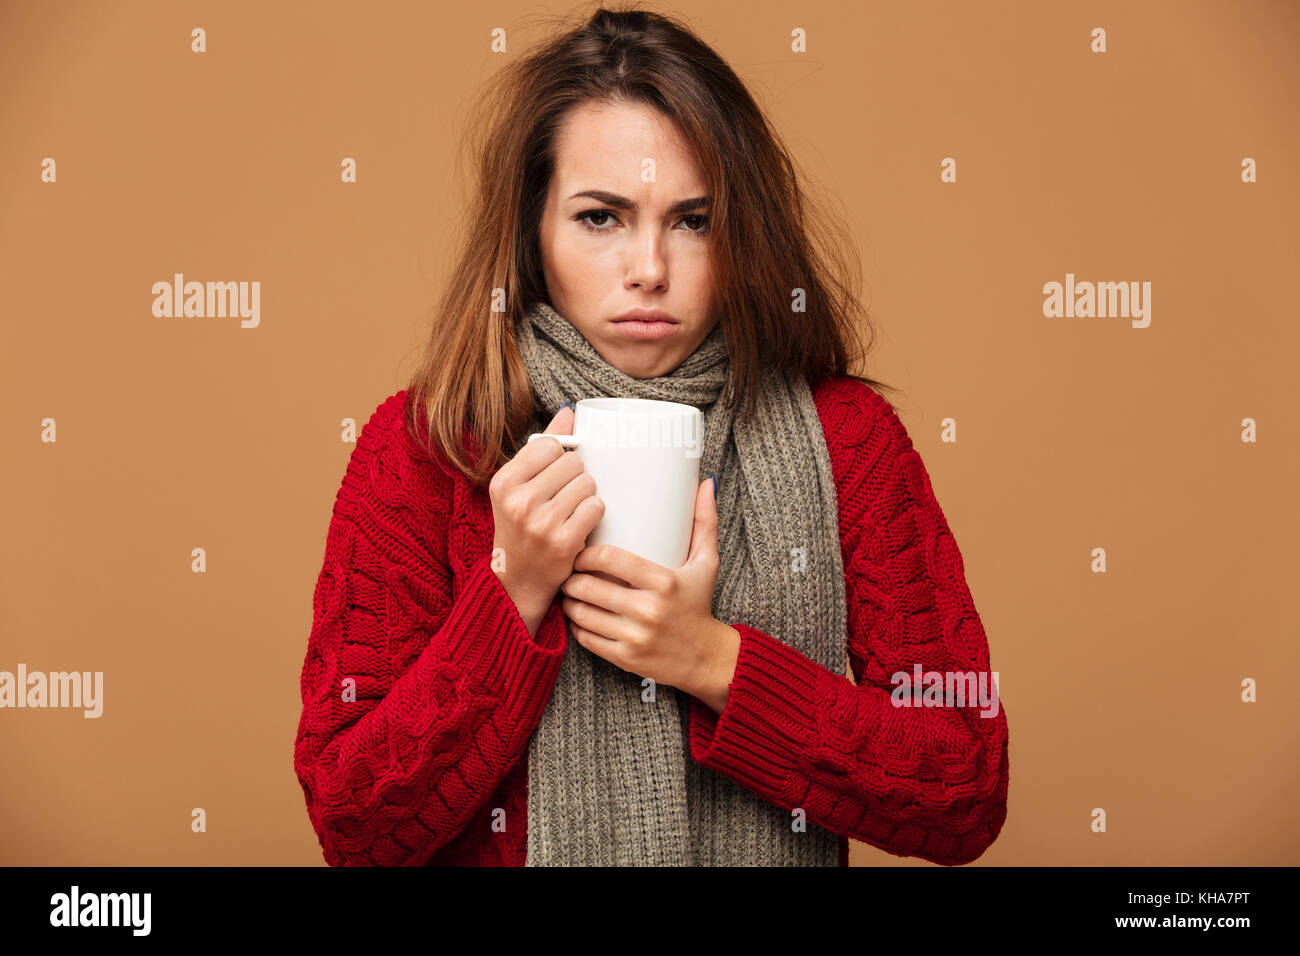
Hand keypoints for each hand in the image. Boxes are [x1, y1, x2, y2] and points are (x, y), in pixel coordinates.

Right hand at [488, 404, 604, 637]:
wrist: (518, 581)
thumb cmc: (521, 527)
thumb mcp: (518, 487)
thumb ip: (541, 448)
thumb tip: (569, 411)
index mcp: (503, 482)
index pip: (550, 446)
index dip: (559, 458)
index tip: (553, 475)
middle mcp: (518, 501)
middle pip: (573, 462)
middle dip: (575, 477)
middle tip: (563, 498)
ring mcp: (541, 523)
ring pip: (588, 483)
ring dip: (586, 495)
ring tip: (571, 511)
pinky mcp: (564, 542)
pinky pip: (596, 507)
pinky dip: (593, 514)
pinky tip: (580, 524)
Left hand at [559, 475, 740, 709]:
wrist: (706, 659)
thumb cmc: (700, 604)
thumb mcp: (707, 563)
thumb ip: (704, 522)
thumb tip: (706, 483)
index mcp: (664, 582)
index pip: (609, 559)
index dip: (586, 552)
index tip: (582, 551)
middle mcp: (648, 610)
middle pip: (588, 585)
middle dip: (571, 576)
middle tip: (568, 569)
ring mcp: (634, 636)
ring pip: (581, 612)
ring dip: (569, 600)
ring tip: (569, 590)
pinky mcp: (625, 657)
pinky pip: (585, 638)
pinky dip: (576, 625)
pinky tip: (578, 615)